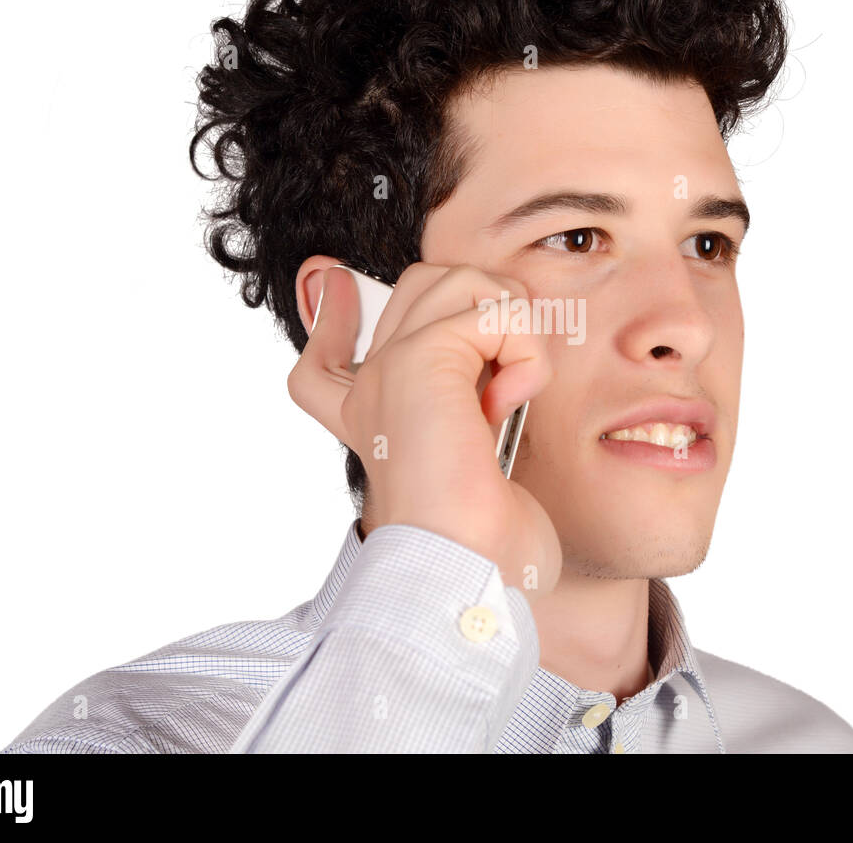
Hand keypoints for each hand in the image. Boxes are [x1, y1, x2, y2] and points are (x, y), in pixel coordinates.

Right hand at [287, 262, 560, 600]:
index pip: (327, 357)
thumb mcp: (483, 486)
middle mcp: (370, 395)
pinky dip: (526, 353)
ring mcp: (388, 371)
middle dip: (485, 307)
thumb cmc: (482, 553)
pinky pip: (495, 312)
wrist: (465, 574)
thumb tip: (500, 396)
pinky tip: (511, 402)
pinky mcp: (418, 360)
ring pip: (458, 279)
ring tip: (510, 390)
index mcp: (376, 425)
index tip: (331, 283)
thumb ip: (482, 431)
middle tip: (508, 374)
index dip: (330, 316)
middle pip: (419, 289)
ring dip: (513, 326)